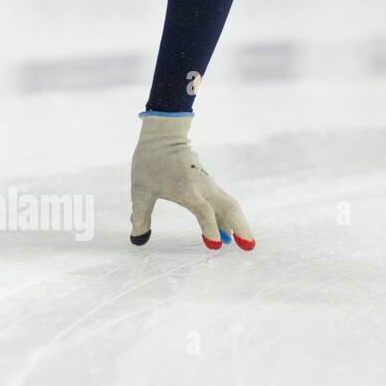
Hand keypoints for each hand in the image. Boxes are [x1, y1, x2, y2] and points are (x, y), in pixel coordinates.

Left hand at [129, 113, 254, 249]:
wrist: (163, 137)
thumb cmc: (150, 163)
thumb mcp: (140, 190)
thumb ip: (140, 216)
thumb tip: (137, 239)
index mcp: (186, 189)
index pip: (204, 211)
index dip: (210, 229)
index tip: (216, 246)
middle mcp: (202, 187)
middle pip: (229, 208)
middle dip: (241, 227)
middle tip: (248, 248)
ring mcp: (208, 185)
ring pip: (230, 205)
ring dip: (238, 223)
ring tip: (243, 243)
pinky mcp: (209, 184)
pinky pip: (223, 202)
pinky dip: (228, 216)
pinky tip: (226, 230)